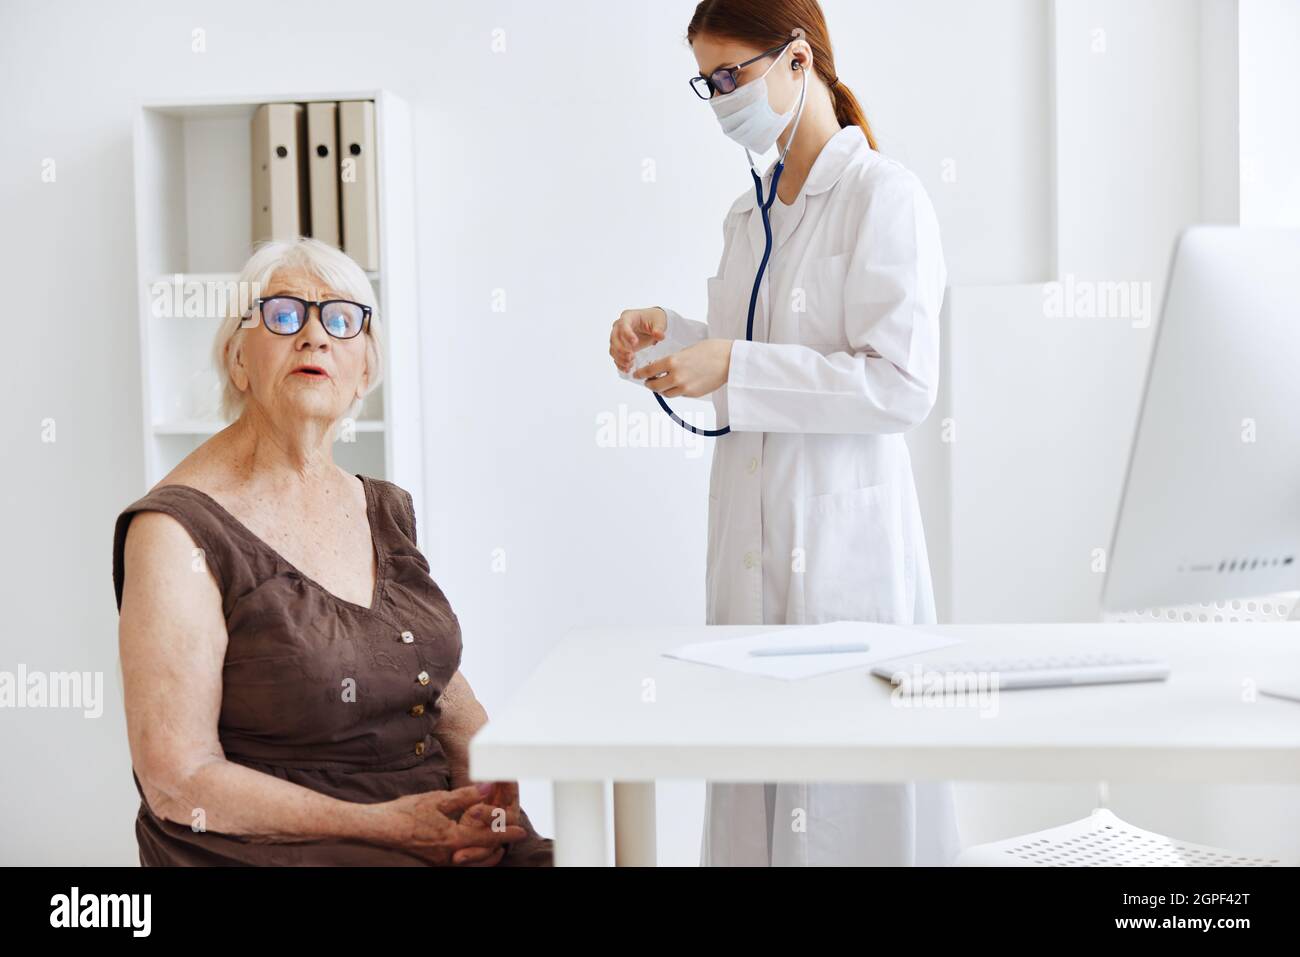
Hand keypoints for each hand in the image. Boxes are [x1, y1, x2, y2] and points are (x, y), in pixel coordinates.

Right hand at [381, 784, 526, 865]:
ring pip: (472, 859)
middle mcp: (449, 855)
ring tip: (499, 846)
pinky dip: (472, 855)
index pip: (487, 837)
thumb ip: (466, 795)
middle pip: (483, 852)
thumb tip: (488, 787)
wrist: (381, 828)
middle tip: (514, 838)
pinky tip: (472, 848)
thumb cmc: (407, 812)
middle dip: (500, 845)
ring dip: (487, 852)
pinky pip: (459, 861)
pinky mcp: (433, 861)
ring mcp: (441, 860)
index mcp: (453, 839)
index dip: (506, 833)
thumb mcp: (439, 799)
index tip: (521, 831)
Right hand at [610, 307, 666, 373]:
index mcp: (628, 317)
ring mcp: (618, 337)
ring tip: (630, 364)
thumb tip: (659, 336)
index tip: (635, 343)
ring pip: (613, 348)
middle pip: (614, 338)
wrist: (653, 325)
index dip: (627, 334)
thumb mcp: (659, 322)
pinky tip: (627, 369)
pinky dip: (619, 363)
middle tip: (631, 357)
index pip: (623, 325)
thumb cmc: (655, 320)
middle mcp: (619, 326)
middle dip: (621, 349)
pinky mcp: (620, 347)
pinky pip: (615, 356)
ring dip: (619, 358)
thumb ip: (659, 329)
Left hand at [633, 338, 732, 397]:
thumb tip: (662, 367)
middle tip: (648, 381)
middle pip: (654, 386)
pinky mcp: (693, 394)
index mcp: (673, 361)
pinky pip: (679, 394)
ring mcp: (685, 388)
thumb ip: (673, 360)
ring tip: (663, 384)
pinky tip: (679, 384)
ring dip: (662, 389)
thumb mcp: (687, 350)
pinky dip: (676, 390)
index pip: (649, 371)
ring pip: (666, 393)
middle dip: (649, 384)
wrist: (730, 360)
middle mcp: (676, 376)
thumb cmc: (711, 350)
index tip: (636, 375)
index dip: (640, 374)